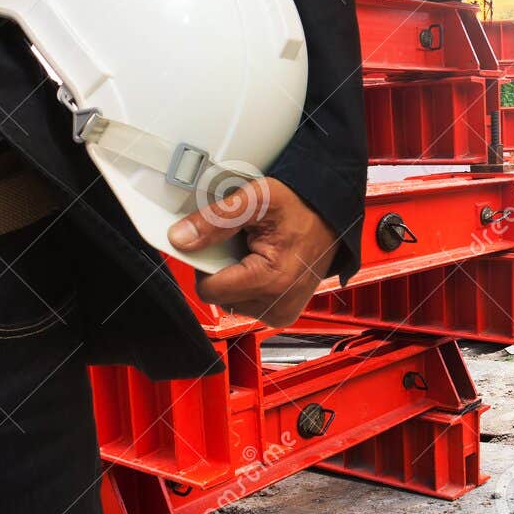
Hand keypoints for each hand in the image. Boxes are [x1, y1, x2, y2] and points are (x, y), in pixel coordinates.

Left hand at [167, 176, 338, 328]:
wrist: (331, 216)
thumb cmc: (302, 207)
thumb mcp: (257, 199)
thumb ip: (215, 220)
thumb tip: (181, 238)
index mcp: (271, 281)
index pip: (208, 289)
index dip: (206, 261)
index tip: (219, 242)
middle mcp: (278, 306)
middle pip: (219, 296)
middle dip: (223, 268)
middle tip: (243, 243)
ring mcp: (282, 313)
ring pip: (231, 301)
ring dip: (236, 277)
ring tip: (256, 252)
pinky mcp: (283, 314)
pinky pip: (248, 303)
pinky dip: (249, 284)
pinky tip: (263, 263)